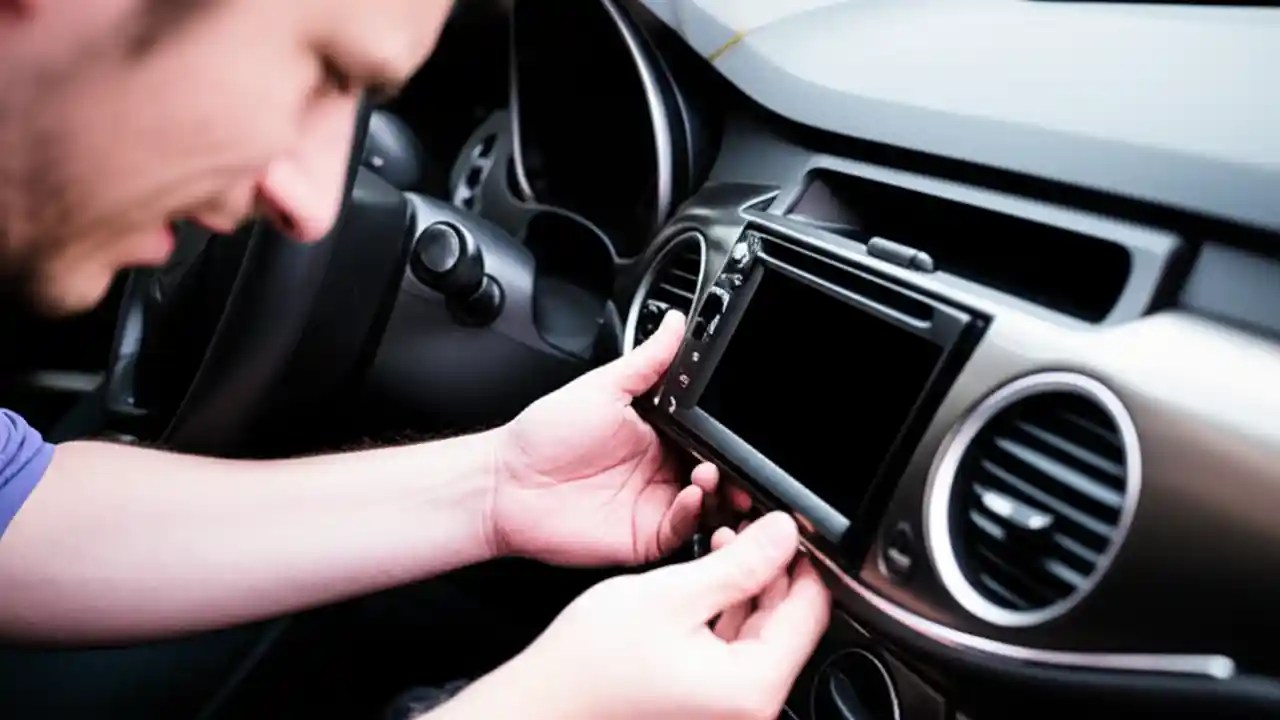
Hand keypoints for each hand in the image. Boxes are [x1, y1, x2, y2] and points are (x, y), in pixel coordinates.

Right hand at [428, 512, 831, 719]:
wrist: (541, 704)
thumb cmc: (587, 666)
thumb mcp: (671, 595)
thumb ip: (739, 564)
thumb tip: (784, 535)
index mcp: (751, 686)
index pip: (811, 611)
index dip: (803, 557)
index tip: (787, 523)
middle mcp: (748, 707)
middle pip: (788, 622)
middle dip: (772, 567)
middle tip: (750, 523)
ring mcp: (727, 708)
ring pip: (761, 633)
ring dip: (747, 585)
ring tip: (722, 541)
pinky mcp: (705, 703)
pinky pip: (734, 650)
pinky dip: (726, 611)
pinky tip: (703, 580)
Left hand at [489, 310, 729, 565]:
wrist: (505, 483)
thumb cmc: (544, 435)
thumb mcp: (601, 387)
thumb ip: (646, 360)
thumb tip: (676, 322)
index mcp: (658, 433)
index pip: (710, 435)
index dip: (730, 437)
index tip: (745, 431)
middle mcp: (662, 470)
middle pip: (718, 474)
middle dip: (735, 471)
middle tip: (735, 463)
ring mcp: (655, 505)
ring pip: (709, 507)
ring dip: (721, 495)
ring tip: (711, 476)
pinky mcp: (645, 537)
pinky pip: (684, 532)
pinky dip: (695, 516)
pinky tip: (690, 496)